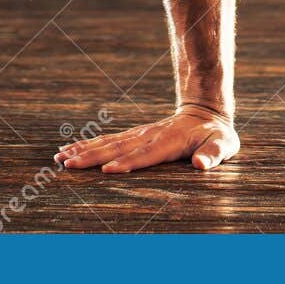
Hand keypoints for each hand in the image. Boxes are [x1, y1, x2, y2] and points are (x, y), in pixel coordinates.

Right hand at [54, 105, 239, 172]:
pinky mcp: (134, 136)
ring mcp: (139, 135)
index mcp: (169, 141)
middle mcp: (149, 136)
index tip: (107, 171)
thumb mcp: (224, 144)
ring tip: (60, 158)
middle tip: (68, 165)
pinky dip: (88, 145)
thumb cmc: (216, 135)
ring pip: (108, 143)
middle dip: (92, 157)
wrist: (205, 112)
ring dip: (84, 151)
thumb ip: (214, 154)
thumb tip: (202, 165)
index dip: (127, 163)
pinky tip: (70, 150)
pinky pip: (108, 141)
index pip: (145, 154)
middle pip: (117, 148)